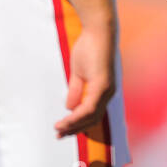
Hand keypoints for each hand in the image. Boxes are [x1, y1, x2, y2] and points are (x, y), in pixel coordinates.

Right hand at [54, 20, 116, 138]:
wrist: (98, 30)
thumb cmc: (89, 47)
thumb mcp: (79, 73)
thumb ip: (76, 90)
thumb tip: (70, 107)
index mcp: (104, 91)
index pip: (92, 115)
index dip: (77, 124)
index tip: (62, 130)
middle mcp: (108, 93)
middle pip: (93, 120)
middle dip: (75, 129)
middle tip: (58, 136)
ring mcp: (107, 90)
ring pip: (92, 116)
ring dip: (74, 124)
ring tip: (58, 129)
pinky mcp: (103, 84)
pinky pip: (90, 107)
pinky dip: (78, 115)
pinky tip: (66, 118)